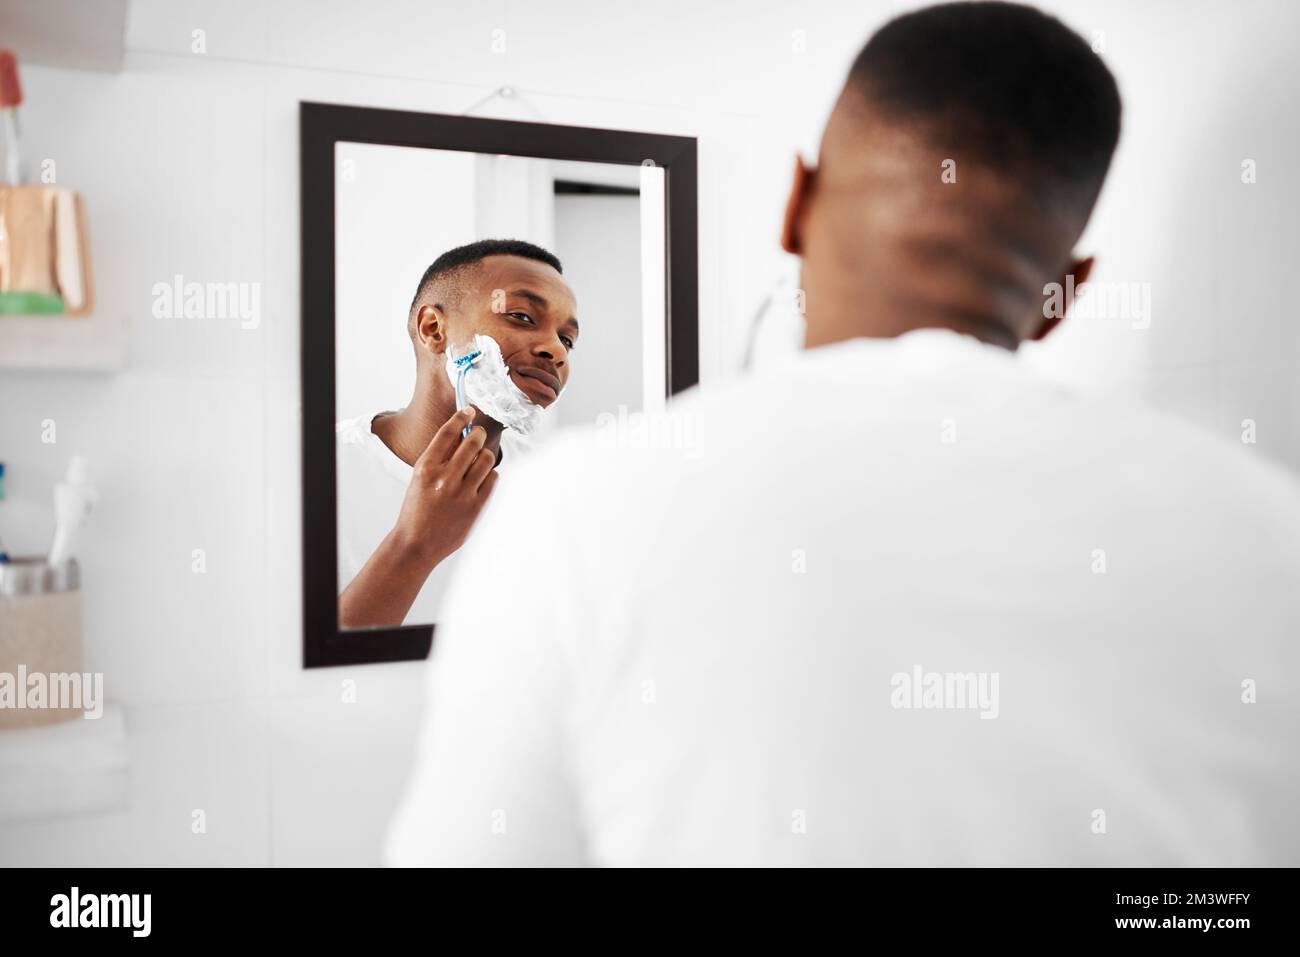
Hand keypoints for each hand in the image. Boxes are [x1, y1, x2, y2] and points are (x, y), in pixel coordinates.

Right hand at [389, 405, 498, 571]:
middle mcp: (444, 479)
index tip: (469, 410)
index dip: (461, 417)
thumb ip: (439, 458)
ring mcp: (462, 494)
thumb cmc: (417, 509)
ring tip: (479, 459)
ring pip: (486, 459)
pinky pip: (493, 478)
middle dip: (478, 434)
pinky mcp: (476, 507)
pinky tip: (481, 479)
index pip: (448, 432)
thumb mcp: (419, 479)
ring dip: (485, 454)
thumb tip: (463, 434)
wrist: (416, 544)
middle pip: (472, 442)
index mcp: (425, 468)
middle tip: (478, 435)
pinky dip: (490, 475)